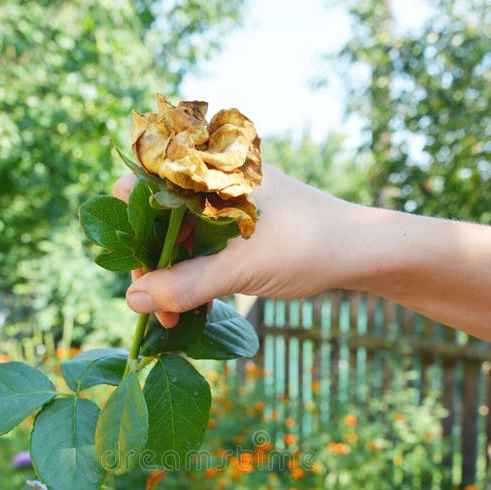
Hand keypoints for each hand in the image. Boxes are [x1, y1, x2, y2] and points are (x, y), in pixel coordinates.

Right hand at [114, 165, 490, 346]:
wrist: (362, 251)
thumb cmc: (307, 247)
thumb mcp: (241, 269)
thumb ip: (185, 285)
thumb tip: (133, 301)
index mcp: (209, 169)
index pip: (141, 183)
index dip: (128, 227)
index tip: (135, 272)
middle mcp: (211, 180)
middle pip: (156, 218)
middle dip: (150, 265)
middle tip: (158, 310)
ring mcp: (224, 204)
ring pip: (177, 239)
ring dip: (170, 278)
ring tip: (175, 319)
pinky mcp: (236, 229)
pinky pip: (199, 249)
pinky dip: (191, 278)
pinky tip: (192, 309)